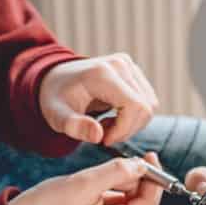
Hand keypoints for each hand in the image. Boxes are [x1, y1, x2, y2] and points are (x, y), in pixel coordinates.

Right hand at [8, 155, 165, 204]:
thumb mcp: (83, 183)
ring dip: (128, 188)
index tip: (150, 156)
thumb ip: (116, 172)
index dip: (154, 180)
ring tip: (111, 171)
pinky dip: (115, 196)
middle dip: (143, 183)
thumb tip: (142, 164)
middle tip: (136, 160)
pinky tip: (103, 183)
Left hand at [39, 54, 158, 145]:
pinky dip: (133, 116)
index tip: (104, 140)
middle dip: (127, 129)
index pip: (135, 106)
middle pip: (146, 107)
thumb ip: (75, 126)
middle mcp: (120, 65)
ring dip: (131, 124)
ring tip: (105, 125)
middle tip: (103, 135)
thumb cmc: (55, 98)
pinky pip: (147, 100)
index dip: (125, 129)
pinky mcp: (133, 71)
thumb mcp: (57, 115)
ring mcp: (129, 66)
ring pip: (150, 105)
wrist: (55, 79)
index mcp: (102, 74)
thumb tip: (98, 137)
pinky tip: (112, 117)